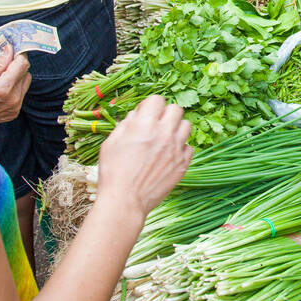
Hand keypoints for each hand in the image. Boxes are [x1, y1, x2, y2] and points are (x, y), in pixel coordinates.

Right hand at [0, 48, 30, 133]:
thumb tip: (10, 50)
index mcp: (3, 88)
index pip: (22, 65)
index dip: (18, 55)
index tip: (11, 50)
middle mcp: (13, 99)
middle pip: (26, 73)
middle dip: (17, 65)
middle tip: (3, 62)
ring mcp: (15, 108)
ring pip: (25, 83)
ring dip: (16, 76)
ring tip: (0, 76)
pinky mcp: (13, 112)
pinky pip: (20, 94)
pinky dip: (14, 88)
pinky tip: (0, 87)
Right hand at [96, 95, 193, 216]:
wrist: (125, 201)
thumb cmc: (113, 172)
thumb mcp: (111, 143)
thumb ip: (125, 125)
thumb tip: (135, 116)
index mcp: (145, 125)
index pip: (157, 100)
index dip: (150, 105)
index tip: (145, 114)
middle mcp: (164, 133)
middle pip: (176, 109)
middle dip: (165, 114)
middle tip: (157, 125)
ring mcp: (176, 149)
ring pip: (187, 126)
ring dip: (176, 128)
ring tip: (165, 138)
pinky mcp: (183, 164)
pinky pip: (189, 147)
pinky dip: (181, 148)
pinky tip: (169, 155)